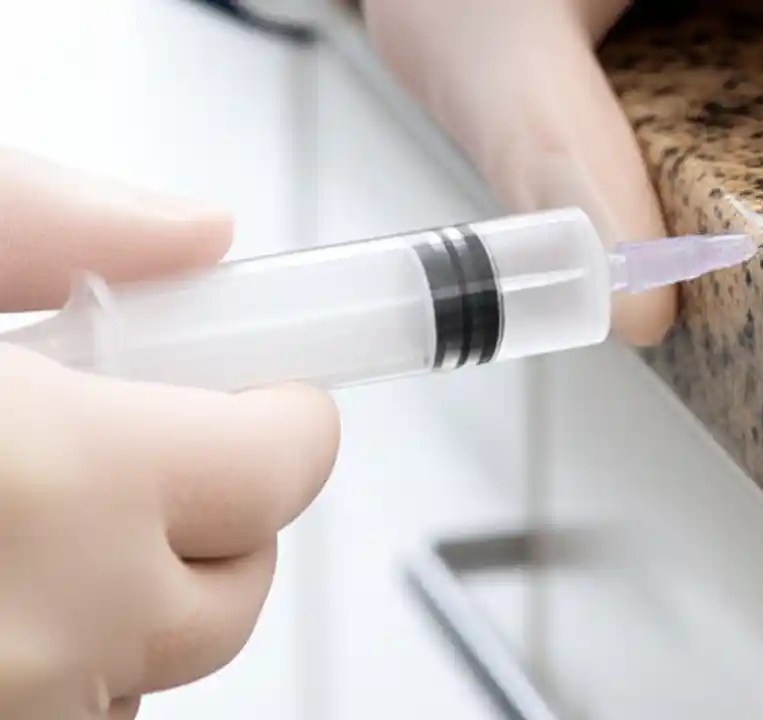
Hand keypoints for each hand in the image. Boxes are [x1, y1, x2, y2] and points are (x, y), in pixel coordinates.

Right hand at [0, 150, 339, 719]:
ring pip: (148, 669)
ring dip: (127, 601)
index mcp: (50, 479)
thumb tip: (196, 236)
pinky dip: (57, 661)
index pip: (275, 470)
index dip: (282, 424)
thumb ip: (43, 229)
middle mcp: (47, 627)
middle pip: (234, 596)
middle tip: (153, 459)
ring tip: (35, 526)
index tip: (267, 402)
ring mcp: (13, 711)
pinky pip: (72, 713)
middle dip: (221, 522)